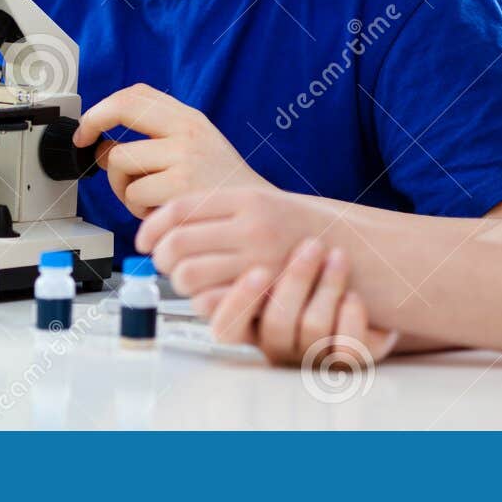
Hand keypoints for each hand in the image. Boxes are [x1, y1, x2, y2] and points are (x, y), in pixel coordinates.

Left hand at [72, 84, 270, 217]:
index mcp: (190, 119)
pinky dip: (138, 210)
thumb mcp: (195, 151)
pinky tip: (160, 213)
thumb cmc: (221, 189)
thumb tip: (100, 148)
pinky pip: (133, 194)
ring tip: (149, 200)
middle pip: (121, 113)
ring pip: (119, 161)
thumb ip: (153, 142)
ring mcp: (184, 156)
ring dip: (123, 188)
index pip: (136, 94)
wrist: (257, 218)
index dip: (102, 107)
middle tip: (90, 151)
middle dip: (94, 129)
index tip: (89, 126)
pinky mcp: (179, 186)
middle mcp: (187, 130)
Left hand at [138, 186, 330, 299]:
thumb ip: (217, 210)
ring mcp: (262, 263)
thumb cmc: (298, 230)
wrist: (357, 254)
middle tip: (164, 263)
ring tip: (188, 280)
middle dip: (161, 258)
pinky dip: (203, 303)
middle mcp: (253, 227)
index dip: (151, 227)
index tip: (144, 240)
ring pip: (187, 276)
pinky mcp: (268, 296)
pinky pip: (211, 304)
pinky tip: (212, 297)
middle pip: (175, 245)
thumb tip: (160, 223)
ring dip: (180, 282)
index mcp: (247, 198)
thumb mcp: (262, 202)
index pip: (179, 209)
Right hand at [209, 238, 398, 366]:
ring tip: (338, 254)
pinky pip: (348, 347)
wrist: (358, 291)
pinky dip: (351, 316)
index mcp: (249, 325)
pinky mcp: (347, 359)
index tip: (259, 269)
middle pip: (275, 324)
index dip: (238, 302)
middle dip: (295, 281)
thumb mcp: (260, 261)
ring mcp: (310, 354)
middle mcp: (276, 344)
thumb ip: (225, 245)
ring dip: (329, 286)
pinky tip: (354, 295)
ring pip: (314, 328)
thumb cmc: (297, 268)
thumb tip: (185, 220)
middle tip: (311, 244)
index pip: (227, 327)